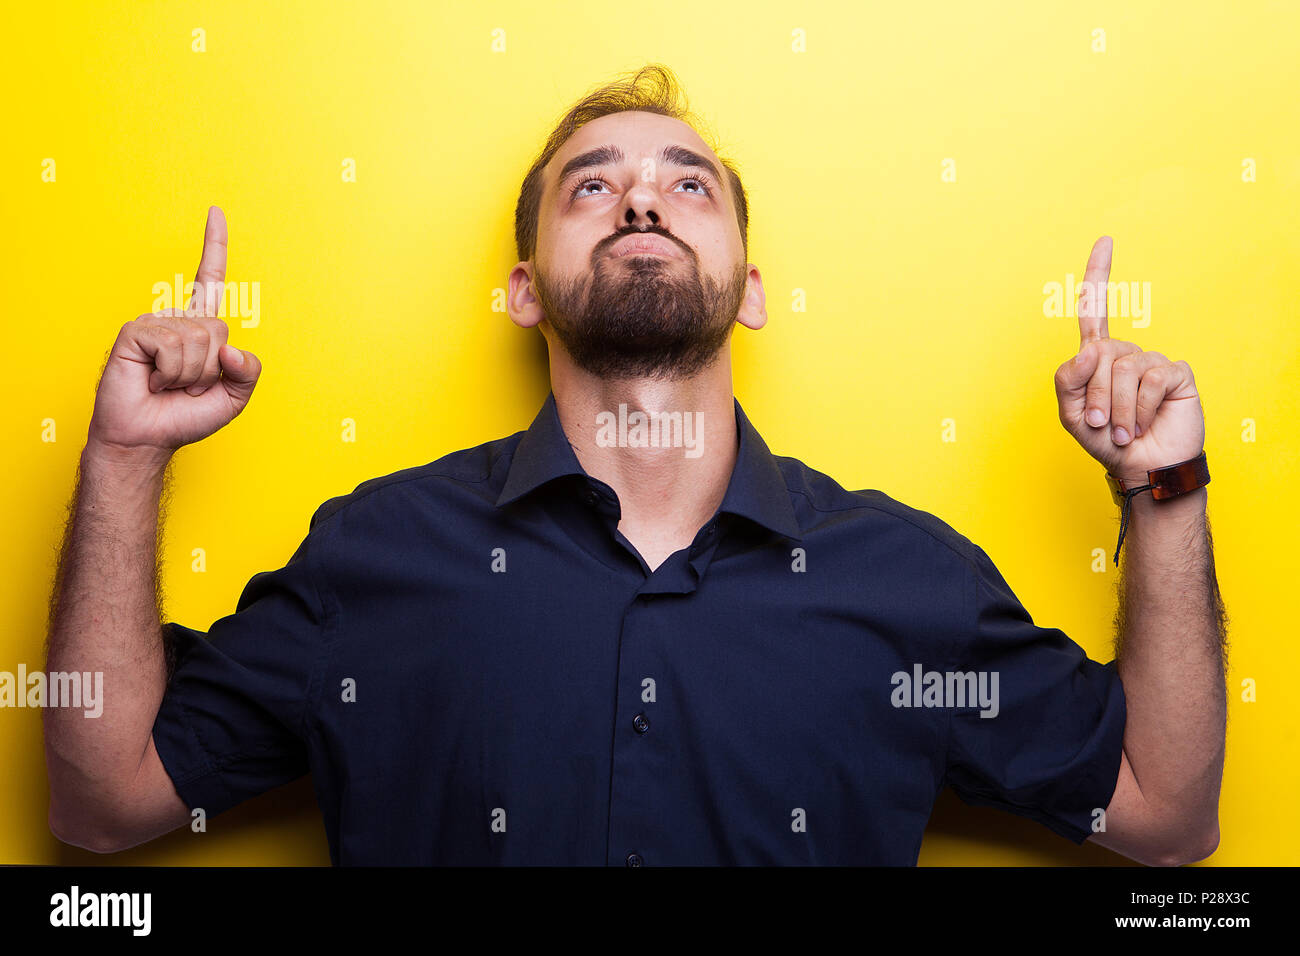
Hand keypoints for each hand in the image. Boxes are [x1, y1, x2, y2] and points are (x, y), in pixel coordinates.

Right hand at [87, 207, 261, 460]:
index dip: (215, 246)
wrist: (147, 437)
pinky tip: (153, 380)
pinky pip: (172, 345)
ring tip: (168, 384)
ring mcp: (155, 324)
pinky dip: (170, 372)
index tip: (216, 211)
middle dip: (211, 368)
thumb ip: (248, 372)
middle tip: (186, 385)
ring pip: (198, 340)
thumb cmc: (184, 417)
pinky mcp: (135, 332)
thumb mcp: (233, 398)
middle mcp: (177, 320)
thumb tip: (232, 349)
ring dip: (190, 374)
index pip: (210, 280)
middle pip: (219, 329)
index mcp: (200, 328)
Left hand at [1053, 236, 1204, 482]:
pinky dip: (1139, 408)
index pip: (1094, 311)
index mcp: (1098, 358)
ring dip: (1115, 408)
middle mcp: (1125, 353)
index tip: (1105, 241)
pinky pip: (1148, 380)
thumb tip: (1091, 349)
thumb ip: (1067, 379)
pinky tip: (1144, 422)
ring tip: (1122, 430)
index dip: (1098, 276)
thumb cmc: (1105, 441)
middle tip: (1099, 424)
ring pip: (1122, 369)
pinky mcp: (1175, 373)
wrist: (1141, 467)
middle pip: (1098, 355)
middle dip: (1093, 395)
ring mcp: (1152, 361)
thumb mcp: (1070, 414)